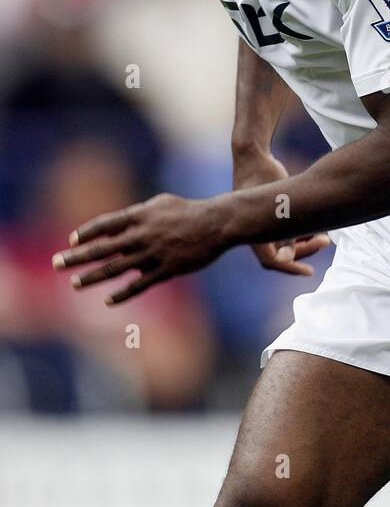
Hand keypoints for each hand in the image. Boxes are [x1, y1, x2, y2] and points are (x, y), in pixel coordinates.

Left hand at [51, 192, 230, 304]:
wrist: (216, 224)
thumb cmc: (187, 212)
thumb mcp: (159, 204)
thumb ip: (136, 215)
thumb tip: (113, 230)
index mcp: (139, 216)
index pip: (105, 224)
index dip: (87, 233)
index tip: (71, 241)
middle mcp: (141, 235)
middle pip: (102, 248)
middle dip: (76, 257)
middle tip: (56, 264)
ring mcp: (153, 254)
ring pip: (116, 269)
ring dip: (92, 277)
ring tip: (74, 284)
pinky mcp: (166, 270)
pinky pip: (140, 285)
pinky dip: (123, 294)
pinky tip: (108, 301)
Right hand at [232, 148, 329, 276]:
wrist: (252, 155)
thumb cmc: (264, 175)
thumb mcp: (279, 204)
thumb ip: (283, 234)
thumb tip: (285, 259)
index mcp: (252, 232)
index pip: (272, 261)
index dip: (291, 268)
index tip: (310, 272)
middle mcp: (253, 230)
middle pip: (280, 252)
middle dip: (304, 250)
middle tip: (326, 241)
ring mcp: (258, 222)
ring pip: (283, 241)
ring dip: (303, 240)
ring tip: (324, 234)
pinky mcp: (264, 213)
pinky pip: (281, 230)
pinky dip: (297, 231)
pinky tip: (314, 225)